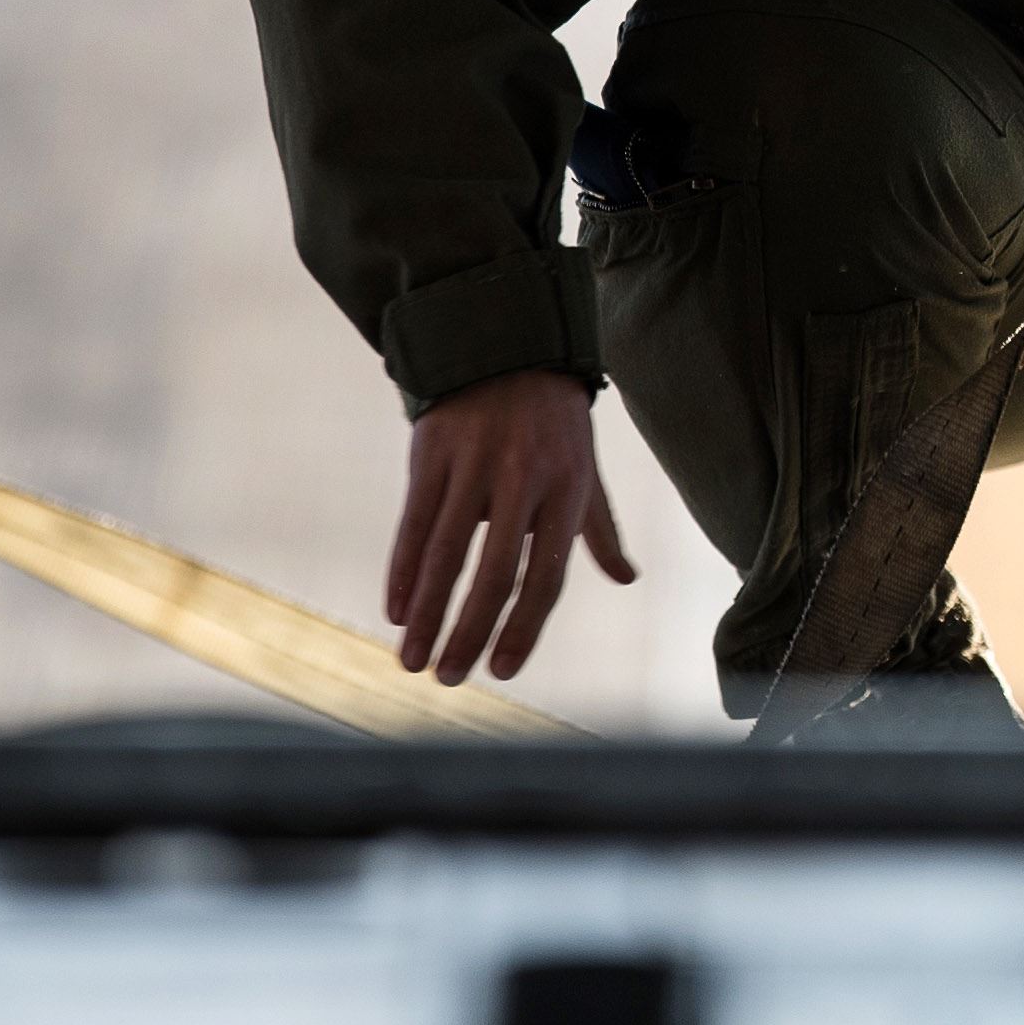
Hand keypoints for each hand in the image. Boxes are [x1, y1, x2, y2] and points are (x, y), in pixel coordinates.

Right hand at [386, 365, 636, 685]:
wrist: (507, 345)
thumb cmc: (554, 422)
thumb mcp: (586, 469)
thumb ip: (599, 529)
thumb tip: (626, 577)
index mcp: (569, 488)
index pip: (547, 574)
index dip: (525, 627)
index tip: (503, 671)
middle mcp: (524, 478)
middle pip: (495, 573)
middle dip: (469, 633)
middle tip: (449, 679)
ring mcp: (475, 464)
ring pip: (445, 554)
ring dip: (427, 615)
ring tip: (413, 661)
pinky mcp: (433, 452)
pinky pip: (413, 522)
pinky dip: (402, 571)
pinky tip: (397, 611)